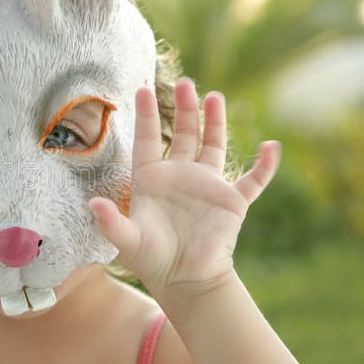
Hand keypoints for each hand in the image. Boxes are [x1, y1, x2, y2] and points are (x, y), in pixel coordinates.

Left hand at [88, 79, 280, 304]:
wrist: (184, 280)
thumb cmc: (151, 259)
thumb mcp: (127, 239)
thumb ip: (110, 221)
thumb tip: (92, 204)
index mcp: (151, 179)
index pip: (149, 139)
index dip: (147, 115)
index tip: (142, 88)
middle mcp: (180, 175)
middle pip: (184, 134)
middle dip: (185, 109)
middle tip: (184, 83)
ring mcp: (207, 185)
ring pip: (213, 145)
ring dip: (215, 122)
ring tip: (214, 96)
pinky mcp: (232, 201)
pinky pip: (253, 179)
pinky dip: (265, 165)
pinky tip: (271, 146)